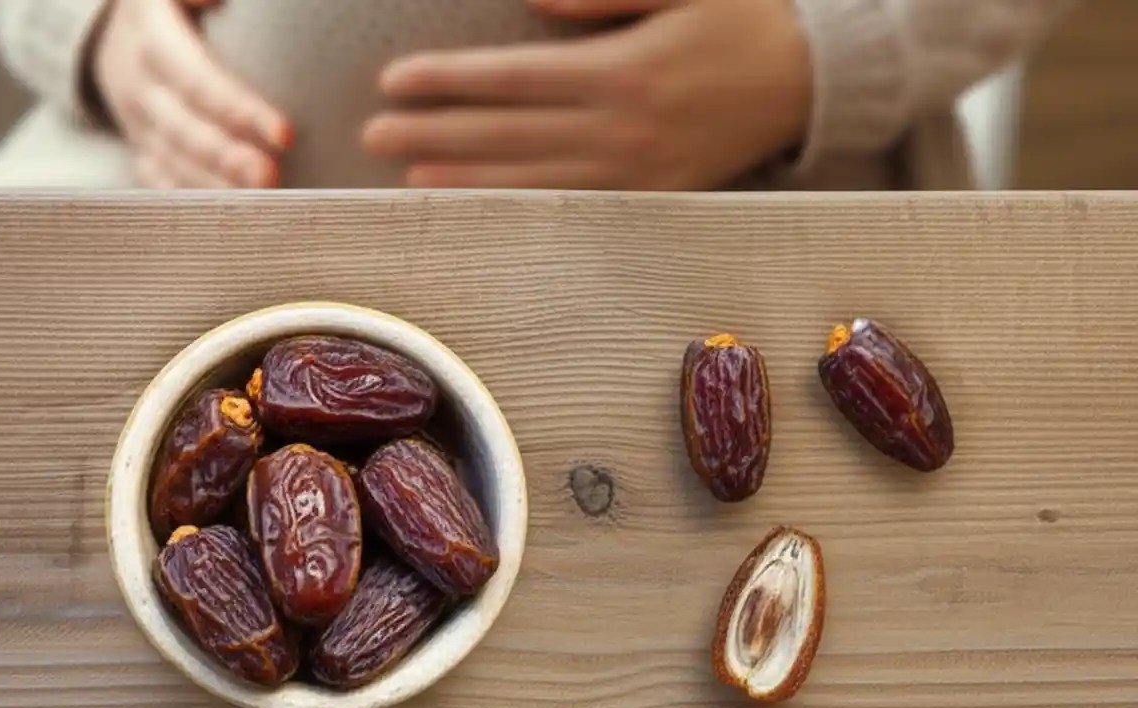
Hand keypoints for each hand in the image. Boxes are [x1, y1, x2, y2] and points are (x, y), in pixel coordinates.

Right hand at [91, 0, 289, 187]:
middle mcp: (143, 90)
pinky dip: (191, 199)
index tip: (284, 133)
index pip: (199, 82)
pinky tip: (225, 212)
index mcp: (153, 43)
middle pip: (187, 131)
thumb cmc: (160, 9)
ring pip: (175, 163)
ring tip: (258, 200)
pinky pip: (161, 180)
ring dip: (216, 185)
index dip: (239, 110)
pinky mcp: (141, 149)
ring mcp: (139, 125)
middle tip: (269, 176)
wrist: (106, 35)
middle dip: (228, 158)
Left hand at [363, 0, 811, 189]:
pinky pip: (573, 205)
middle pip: (507, 134)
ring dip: (465, 177)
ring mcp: (636, 170)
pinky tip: (481, 202)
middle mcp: (622, 128)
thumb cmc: (746, 14)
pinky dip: (520, 205)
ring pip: (530, 179)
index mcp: (622, 69)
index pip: (511, 78)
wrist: (818, 77)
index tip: (393, 80)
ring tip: (409, 174)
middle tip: (373, 133)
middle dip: (435, 132)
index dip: (447, 80)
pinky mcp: (653, 195)